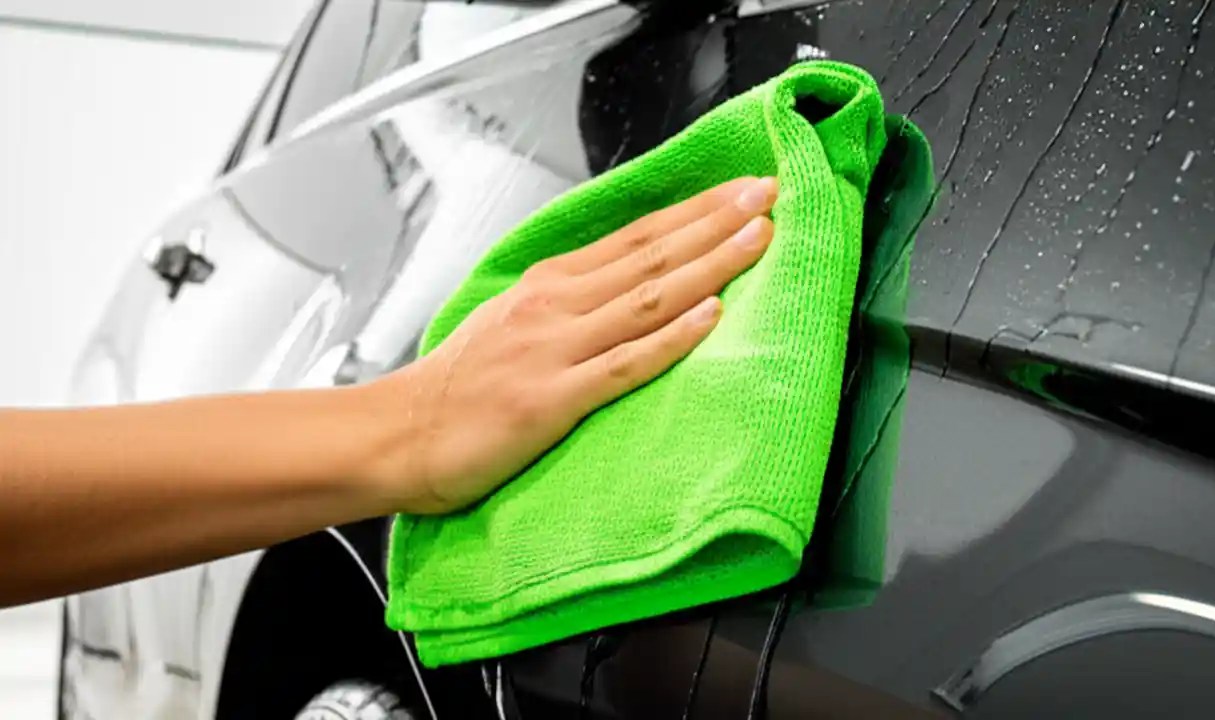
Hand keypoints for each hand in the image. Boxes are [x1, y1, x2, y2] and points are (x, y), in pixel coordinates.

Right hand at [367, 176, 778, 513]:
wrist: (397, 435)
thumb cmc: (456, 386)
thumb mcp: (511, 320)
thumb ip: (567, 302)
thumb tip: (623, 285)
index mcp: (548, 285)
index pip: (636, 236)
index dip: (694, 211)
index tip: (741, 191)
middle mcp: (555, 305)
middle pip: (651, 254)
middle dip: (716, 220)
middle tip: (767, 193)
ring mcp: (553, 349)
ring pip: (647, 296)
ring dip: (710, 262)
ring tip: (758, 237)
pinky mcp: (550, 400)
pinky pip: (624, 363)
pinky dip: (671, 336)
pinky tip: (711, 314)